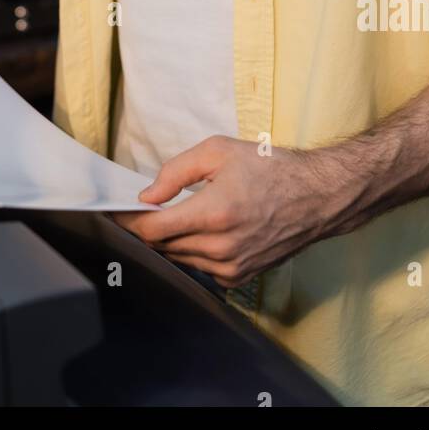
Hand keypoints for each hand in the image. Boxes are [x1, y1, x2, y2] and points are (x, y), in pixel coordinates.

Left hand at [109, 135, 334, 288]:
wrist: (315, 197)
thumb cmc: (269, 168)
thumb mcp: (218, 151)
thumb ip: (175, 171)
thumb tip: (147, 196)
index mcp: (214, 213)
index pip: (152, 229)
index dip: (127, 220)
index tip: (112, 211)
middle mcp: (221, 247)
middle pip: (162, 245)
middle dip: (147, 226)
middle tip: (142, 206)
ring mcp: (230, 267)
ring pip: (179, 258)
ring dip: (170, 238)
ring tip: (175, 213)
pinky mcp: (238, 278)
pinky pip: (199, 267)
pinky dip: (191, 249)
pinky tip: (202, 229)